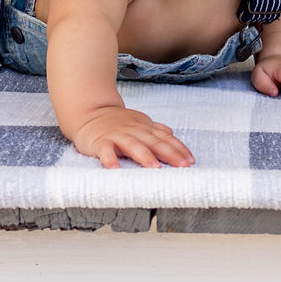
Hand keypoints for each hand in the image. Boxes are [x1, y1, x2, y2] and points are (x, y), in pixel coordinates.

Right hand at [69, 107, 194, 168]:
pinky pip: (105, 151)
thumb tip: (172, 134)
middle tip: (182, 166)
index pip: (165, 138)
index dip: (179, 149)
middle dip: (169, 153)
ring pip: (133, 145)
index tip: (190, 161)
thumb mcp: (139, 122)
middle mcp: (134, 130)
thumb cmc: (116, 122)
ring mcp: (117, 136)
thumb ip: (155, 130)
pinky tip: (115, 169)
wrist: (89, 112)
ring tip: (155, 168)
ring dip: (144, 156)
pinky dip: (110, 159)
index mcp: (145, 127)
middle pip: (154, 142)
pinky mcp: (100, 142)